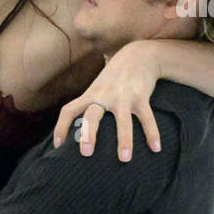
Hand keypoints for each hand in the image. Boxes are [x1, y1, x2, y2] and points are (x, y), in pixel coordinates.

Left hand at [53, 42, 162, 161]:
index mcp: (90, 95)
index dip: (61, 127)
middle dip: (89, 134)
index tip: (57, 145)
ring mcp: (123, 97)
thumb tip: (77, 131)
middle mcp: (104, 96)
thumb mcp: (97, 88)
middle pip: (92, 115)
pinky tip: (156, 148)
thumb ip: (88, 105)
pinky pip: (147, 117)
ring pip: (123, 120)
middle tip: (86, 153)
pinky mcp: (141, 96)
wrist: (138, 55)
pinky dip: (152, 133)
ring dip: (124, 140)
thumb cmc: (113, 78)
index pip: (69, 110)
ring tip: (125, 159)